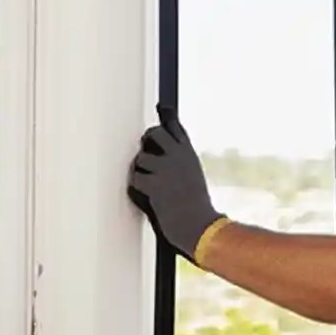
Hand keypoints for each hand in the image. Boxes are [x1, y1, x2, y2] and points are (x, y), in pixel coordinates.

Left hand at [128, 104, 222, 264]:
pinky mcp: (154, 184)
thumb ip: (180, 165)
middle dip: (146, 141)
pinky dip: (136, 188)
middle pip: (154, 133)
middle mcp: (178, 157)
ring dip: (140, 171)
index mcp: (189, 155)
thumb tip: (160, 159)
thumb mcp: (193, 179)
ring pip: (140, 158)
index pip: (176, 129)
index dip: (166, 120)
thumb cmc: (196, 207)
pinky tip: (145, 196)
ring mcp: (166, 169)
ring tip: (149, 185)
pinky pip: (135, 179)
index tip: (161, 109)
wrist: (200, 225)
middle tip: (146, 153)